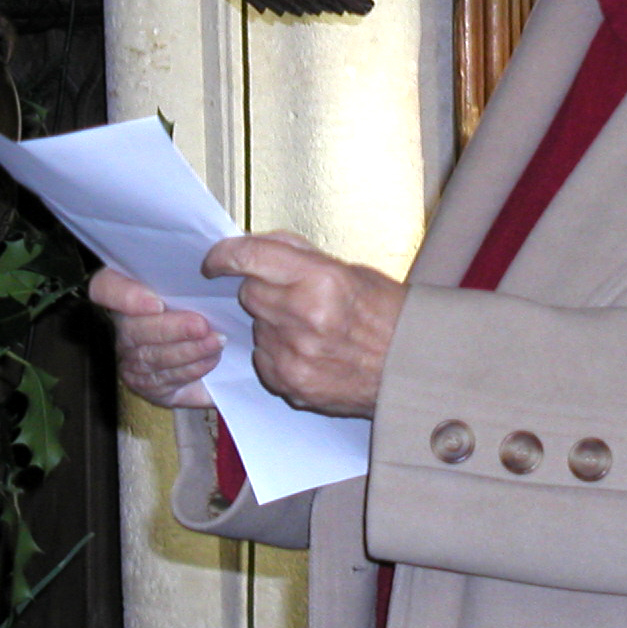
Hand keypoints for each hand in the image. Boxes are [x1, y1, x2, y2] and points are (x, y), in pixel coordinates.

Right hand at [91, 266, 220, 408]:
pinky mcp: (146, 383)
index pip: (104, 287)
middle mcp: (121, 325)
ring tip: (216, 341)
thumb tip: (216, 255)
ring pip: (150, 357)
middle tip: (201, 325)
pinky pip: (164, 379)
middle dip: (169, 328)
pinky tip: (211, 358)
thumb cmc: (200, 302)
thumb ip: (194, 270)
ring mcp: (131, 358)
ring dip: (187, 350)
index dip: (124, 295)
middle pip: (132, 329)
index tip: (156, 303)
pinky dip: (191, 369)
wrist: (210, 346)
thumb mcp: (196, 281)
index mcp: (125, 288)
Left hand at [203, 232, 405, 418]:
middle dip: (263, 290)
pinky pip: (263, 358)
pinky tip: (310, 353)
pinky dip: (278, 353)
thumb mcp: (350, 270)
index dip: (224, 256)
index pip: (249, 257)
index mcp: (320, 280)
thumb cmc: (388, 315)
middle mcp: (302, 316)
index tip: (215, 261)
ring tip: (311, 330)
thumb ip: (299, 256)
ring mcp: (294, 354)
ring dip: (273, 324)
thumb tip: (256, 244)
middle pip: (249, 293)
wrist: (411, 368)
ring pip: (256, 327)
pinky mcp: (291, 383)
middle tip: (294, 297)